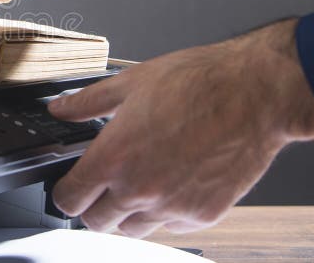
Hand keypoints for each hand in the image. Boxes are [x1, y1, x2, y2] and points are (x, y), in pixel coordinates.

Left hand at [48, 19, 313, 237]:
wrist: (254, 92)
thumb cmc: (196, 82)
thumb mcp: (129, 82)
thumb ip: (86, 102)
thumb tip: (60, 109)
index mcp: (113, 158)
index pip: (70, 199)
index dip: (65, 192)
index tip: (70, 184)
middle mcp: (139, 189)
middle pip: (96, 223)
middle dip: (93, 206)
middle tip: (103, 184)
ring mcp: (172, 206)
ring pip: (133, 230)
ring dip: (128, 214)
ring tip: (140, 182)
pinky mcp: (203, 214)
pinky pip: (171, 227)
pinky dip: (165, 213)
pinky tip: (172, 183)